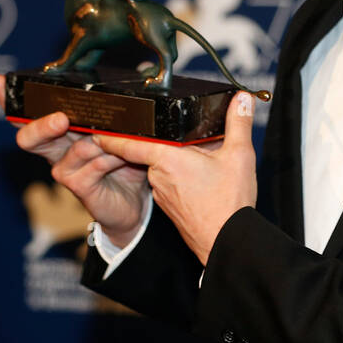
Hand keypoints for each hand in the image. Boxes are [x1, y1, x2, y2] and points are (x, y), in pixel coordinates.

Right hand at [0, 74, 148, 247]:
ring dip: (102, 141)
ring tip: (122, 137)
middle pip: (29, 136)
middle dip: (42, 126)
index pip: (29, 111)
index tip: (0, 82)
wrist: (136, 197)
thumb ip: (115, 106)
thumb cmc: (124, 157)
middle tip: (61, 120)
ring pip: (72, 149)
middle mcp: (55, 149)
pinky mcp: (78, 185)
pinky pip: (92, 165)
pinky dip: (110, 158)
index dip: (10, 98)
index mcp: (59, 130)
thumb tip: (135, 70)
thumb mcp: (118, 127)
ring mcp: (64, 169)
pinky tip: (123, 157)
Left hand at [93, 91, 259, 265]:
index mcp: (167, 159)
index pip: (129, 142)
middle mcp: (158, 176)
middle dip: (171, 143)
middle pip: (155, 150)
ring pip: (165, 167)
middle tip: (195, 139)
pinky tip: (205, 180)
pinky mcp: (170, 206)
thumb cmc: (228, 203)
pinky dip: (183, 177)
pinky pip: (171, 183)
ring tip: (206, 161)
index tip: (99, 126)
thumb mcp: (239, 155)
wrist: (227, 242)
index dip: (113, 133)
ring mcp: (163, 193)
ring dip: (179, 161)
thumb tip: (242, 100)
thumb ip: (239, 123)